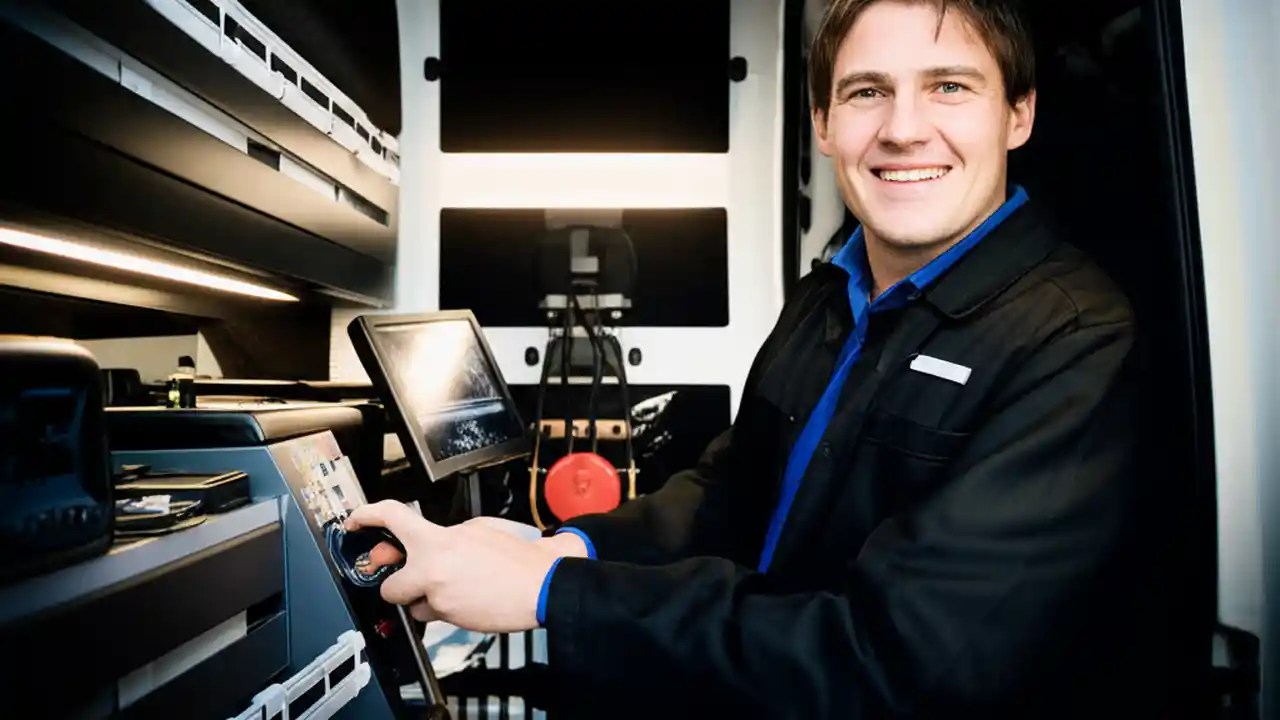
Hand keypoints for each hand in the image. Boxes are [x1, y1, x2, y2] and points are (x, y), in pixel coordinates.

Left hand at [344, 502, 562, 632]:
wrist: (544, 585)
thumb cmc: (518, 558)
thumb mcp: (478, 530)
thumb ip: (444, 536)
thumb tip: (422, 543)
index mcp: (438, 540)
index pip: (391, 516)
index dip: (366, 515)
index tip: (355, 520)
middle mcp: (432, 569)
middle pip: (389, 583)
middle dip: (397, 584)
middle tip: (409, 578)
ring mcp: (439, 598)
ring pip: (413, 604)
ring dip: (426, 599)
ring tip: (456, 588)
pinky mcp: (451, 620)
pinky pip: (435, 615)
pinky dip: (445, 610)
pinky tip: (467, 599)